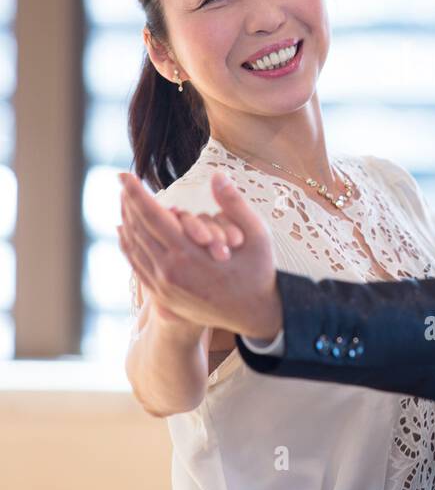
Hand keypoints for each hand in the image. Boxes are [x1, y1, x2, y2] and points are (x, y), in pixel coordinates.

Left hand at [118, 170, 280, 340]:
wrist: (255, 315)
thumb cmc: (258, 271)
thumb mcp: (256, 234)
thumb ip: (234, 202)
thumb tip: (217, 174)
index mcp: (188, 253)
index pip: (151, 215)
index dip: (135, 193)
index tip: (123, 175)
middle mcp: (169, 271)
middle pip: (137, 230)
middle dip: (128, 203)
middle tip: (122, 183)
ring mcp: (163, 287)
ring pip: (133, 249)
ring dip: (126, 222)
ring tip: (124, 203)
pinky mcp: (163, 297)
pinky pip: (137, 267)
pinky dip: (128, 246)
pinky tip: (126, 233)